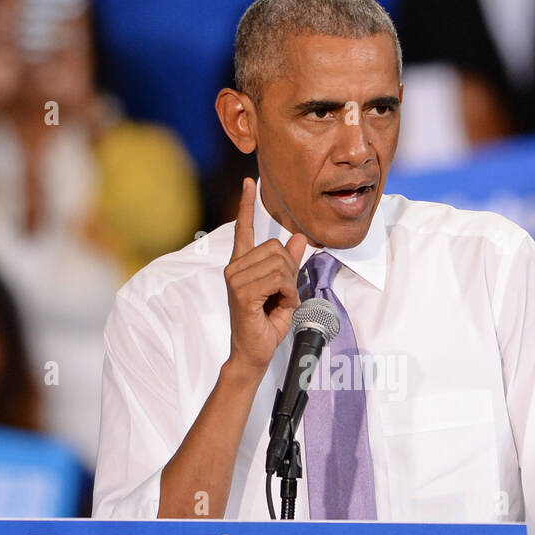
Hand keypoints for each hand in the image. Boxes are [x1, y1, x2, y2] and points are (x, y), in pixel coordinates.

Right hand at [222, 177, 308, 376]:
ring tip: (278, 302)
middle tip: (283, 294)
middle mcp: (235, 268)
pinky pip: (278, 280)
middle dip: (290, 271)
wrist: (255, 351)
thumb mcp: (284, 288)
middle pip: (276, 248)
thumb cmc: (266, 322)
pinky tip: (277, 306)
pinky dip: (286, 294)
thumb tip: (299, 236)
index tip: (249, 183)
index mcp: (242, 264)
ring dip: (289, 286)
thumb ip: (289, 262)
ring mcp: (235, 279)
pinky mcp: (242, 292)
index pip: (244, 229)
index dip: (246, 205)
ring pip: (279, 264)